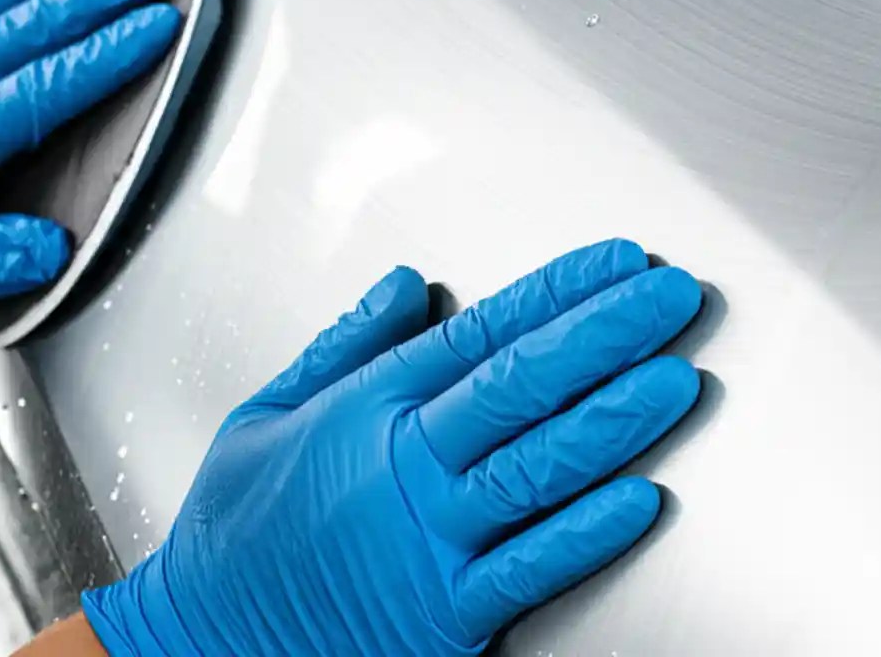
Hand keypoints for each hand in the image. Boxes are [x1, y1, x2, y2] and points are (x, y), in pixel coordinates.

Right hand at [83, 240, 704, 654]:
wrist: (203, 639)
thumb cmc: (234, 530)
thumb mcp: (267, 412)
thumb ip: (344, 344)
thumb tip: (406, 282)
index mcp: (367, 409)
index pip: (481, 332)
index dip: (557, 293)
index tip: (614, 262)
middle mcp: (403, 466)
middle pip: (521, 386)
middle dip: (606, 334)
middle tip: (670, 296)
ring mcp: (428, 541)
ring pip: (536, 468)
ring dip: (613, 420)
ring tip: (677, 379)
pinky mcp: (444, 614)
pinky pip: (527, 568)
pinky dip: (585, 534)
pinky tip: (639, 500)